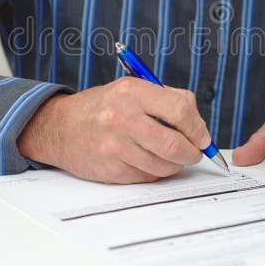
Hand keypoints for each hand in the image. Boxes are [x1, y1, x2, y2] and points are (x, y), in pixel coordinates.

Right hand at [17, 77, 208, 183]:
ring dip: (175, 165)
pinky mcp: (111, 169)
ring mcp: (115, 145)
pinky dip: (155, 172)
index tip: (203, 137)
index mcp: (132, 91)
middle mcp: (122, 117)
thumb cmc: (103, 107)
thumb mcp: (131, 89)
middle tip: (194, 153)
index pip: (180, 110)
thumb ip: (167, 99)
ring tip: (169, 156)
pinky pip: (147, 177)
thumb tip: (199, 126)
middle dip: (192, 153)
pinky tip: (147, 160)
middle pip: (175, 144)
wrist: (61, 127)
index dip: (198, 128)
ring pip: (164, 165)